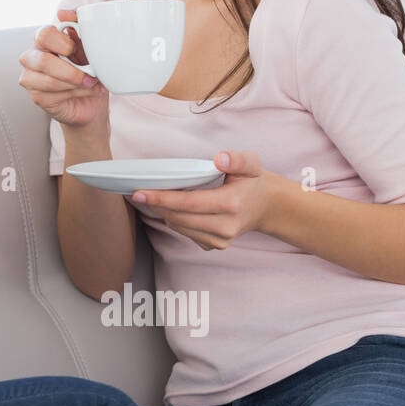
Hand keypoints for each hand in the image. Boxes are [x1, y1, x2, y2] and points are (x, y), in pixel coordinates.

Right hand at [18, 8, 109, 130]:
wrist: (93, 96)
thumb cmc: (88, 66)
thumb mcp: (89, 42)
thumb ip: (78, 22)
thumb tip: (62, 13)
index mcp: (44, 39)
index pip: (44, 34)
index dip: (63, 43)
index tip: (77, 50)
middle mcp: (32, 56)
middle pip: (42, 61)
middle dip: (71, 72)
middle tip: (91, 76)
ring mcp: (30, 77)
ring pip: (50, 81)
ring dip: (76, 85)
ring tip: (92, 85)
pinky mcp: (36, 96)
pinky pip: (53, 95)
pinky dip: (74, 94)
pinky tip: (84, 93)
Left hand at [129, 151, 274, 250]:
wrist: (265, 206)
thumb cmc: (252, 181)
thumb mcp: (251, 163)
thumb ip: (236, 159)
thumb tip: (219, 159)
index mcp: (232, 204)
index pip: (188, 203)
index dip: (161, 198)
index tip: (139, 193)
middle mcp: (226, 226)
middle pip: (179, 217)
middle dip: (157, 205)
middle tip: (140, 192)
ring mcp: (221, 240)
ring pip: (179, 227)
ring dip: (166, 212)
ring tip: (160, 197)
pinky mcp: (216, 246)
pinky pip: (186, 234)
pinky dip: (177, 221)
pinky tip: (178, 209)